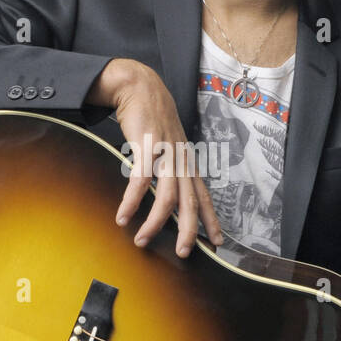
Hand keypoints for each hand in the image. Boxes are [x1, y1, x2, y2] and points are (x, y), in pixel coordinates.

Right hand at [87, 59, 225, 258]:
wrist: (140, 87)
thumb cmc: (152, 118)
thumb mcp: (167, 145)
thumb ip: (169, 166)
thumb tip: (165, 188)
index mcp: (187, 162)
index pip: (204, 196)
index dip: (212, 220)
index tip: (218, 242)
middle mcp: (181, 160)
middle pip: (190, 202)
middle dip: (189, 231)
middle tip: (183, 253)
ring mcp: (165, 154)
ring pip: (166, 197)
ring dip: (154, 223)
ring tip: (141, 240)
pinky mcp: (146, 147)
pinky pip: (140, 181)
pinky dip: (132, 201)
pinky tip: (123, 216)